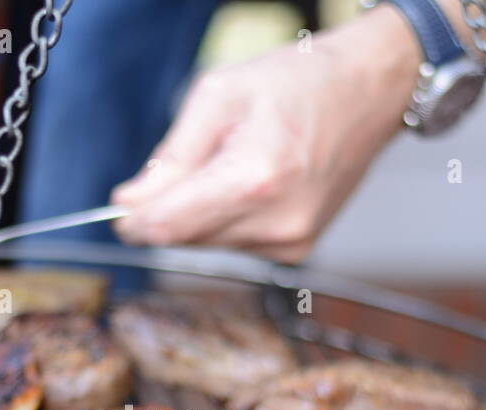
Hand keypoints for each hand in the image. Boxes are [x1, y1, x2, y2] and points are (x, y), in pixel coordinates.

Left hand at [112, 5, 422, 261]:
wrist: (369, 92)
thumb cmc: (299, 83)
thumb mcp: (219, 95)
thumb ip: (171, 156)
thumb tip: (131, 202)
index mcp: (254, 179)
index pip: (168, 226)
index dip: (133, 222)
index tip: (116, 209)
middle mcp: (276, 222)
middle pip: (185, 239)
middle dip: (168, 211)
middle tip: (182, 167)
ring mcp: (290, 242)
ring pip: (208, 244)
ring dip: (200, 213)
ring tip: (230, 165)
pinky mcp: (297, 249)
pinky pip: (235, 244)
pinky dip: (228, 219)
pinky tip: (251, 184)